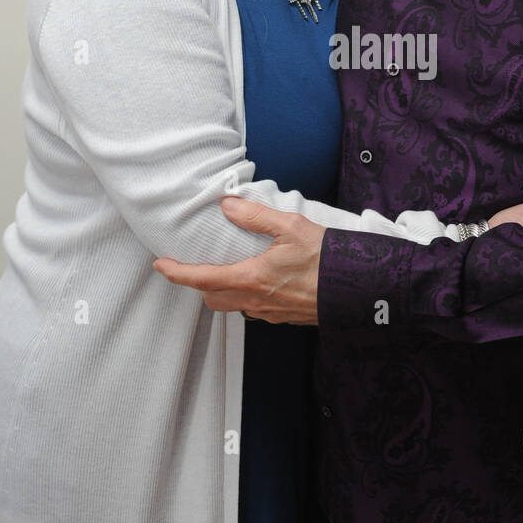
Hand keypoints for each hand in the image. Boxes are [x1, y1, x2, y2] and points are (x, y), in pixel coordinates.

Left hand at [152, 198, 323, 322]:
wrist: (360, 290)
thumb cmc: (328, 259)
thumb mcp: (292, 227)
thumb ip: (256, 216)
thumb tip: (227, 205)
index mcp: (251, 278)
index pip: (202, 280)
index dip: (177, 274)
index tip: (162, 265)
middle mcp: (256, 300)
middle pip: (212, 298)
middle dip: (200, 285)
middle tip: (197, 266)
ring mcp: (270, 312)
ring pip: (233, 306)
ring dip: (224, 291)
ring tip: (229, 270)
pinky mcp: (284, 317)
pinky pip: (254, 310)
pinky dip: (247, 296)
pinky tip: (261, 279)